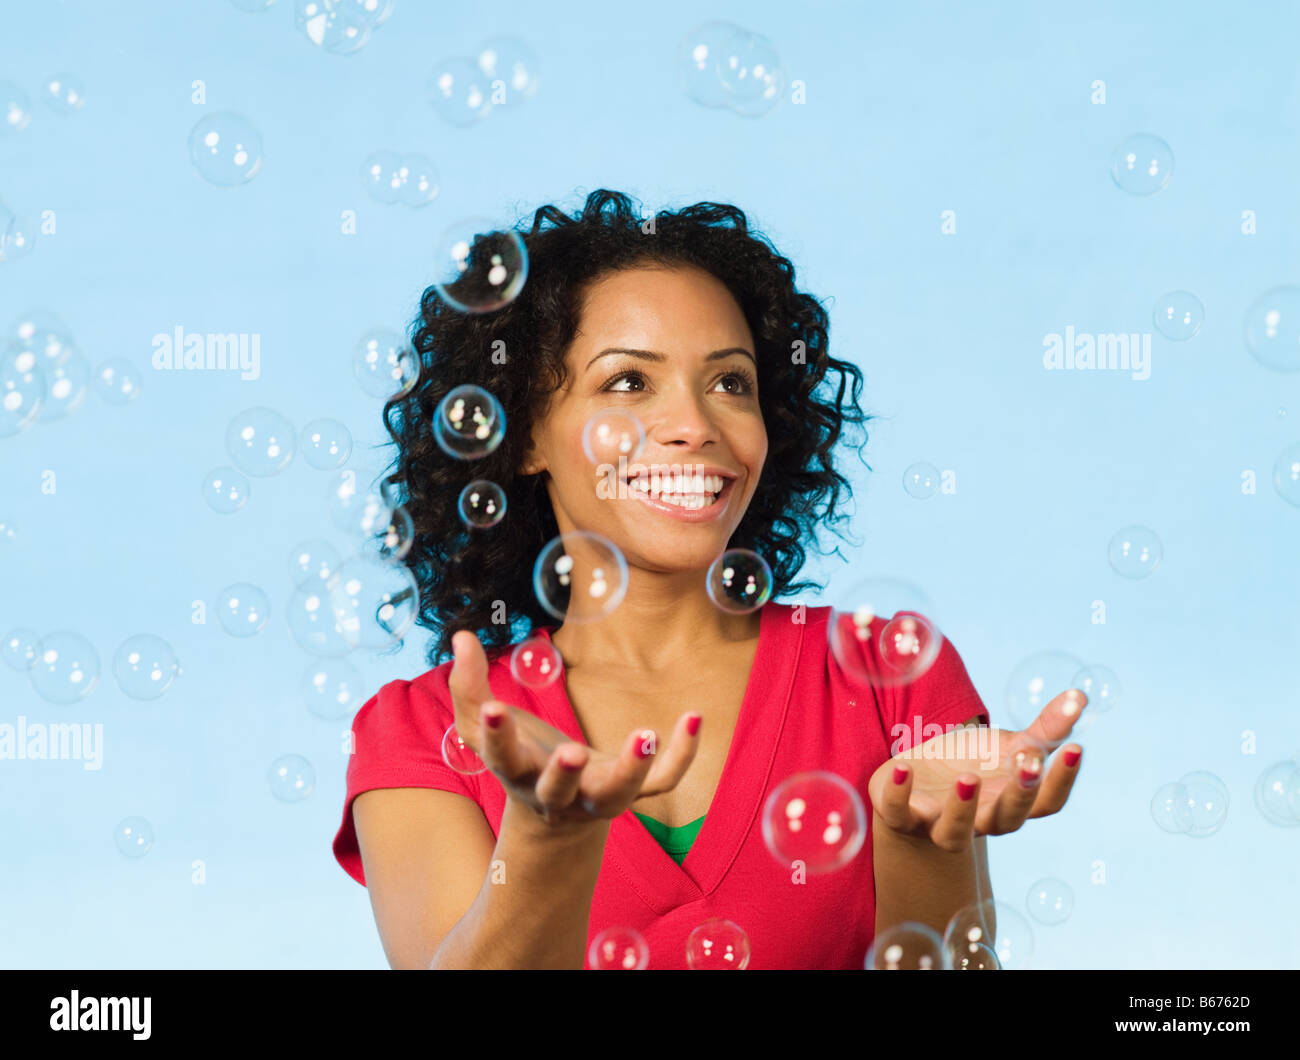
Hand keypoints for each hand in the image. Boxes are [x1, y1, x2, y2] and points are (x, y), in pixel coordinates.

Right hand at [447, 631, 702, 830]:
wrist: (554, 820)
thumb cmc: (518, 759)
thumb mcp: (484, 728)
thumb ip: (468, 686)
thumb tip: (462, 636)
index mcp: (519, 775)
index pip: (504, 759)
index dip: (498, 736)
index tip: (494, 707)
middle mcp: (558, 795)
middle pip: (560, 792)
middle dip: (564, 774)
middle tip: (572, 752)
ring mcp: (598, 798)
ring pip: (618, 794)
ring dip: (633, 769)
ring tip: (648, 733)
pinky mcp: (633, 794)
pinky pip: (664, 782)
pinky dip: (682, 755)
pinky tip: (693, 716)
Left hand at [867, 689, 1085, 850]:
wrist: (917, 783)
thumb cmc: (972, 765)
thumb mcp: (1008, 746)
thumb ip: (1045, 729)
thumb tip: (1080, 695)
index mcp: (1011, 802)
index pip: (1047, 802)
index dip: (1062, 780)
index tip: (1076, 748)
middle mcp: (980, 820)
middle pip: (1006, 821)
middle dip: (1018, 796)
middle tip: (1028, 764)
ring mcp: (939, 823)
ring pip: (952, 834)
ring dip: (960, 809)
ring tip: (966, 778)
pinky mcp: (902, 817)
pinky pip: (898, 814)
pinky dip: (899, 795)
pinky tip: (902, 767)